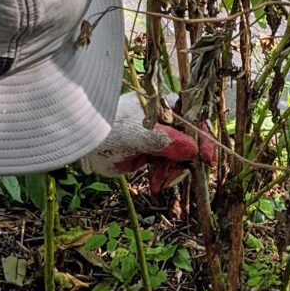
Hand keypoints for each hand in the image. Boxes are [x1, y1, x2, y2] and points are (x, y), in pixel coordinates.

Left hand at [79, 99, 212, 191]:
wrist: (82, 142)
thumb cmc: (108, 130)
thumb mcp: (138, 136)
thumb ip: (165, 142)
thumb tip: (193, 150)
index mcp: (163, 106)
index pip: (194, 119)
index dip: (203, 139)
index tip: (206, 160)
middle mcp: (163, 119)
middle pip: (189, 140)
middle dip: (186, 160)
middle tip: (178, 176)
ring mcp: (157, 135)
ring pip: (179, 155)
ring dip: (173, 172)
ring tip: (159, 182)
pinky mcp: (149, 151)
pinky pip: (166, 165)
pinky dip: (163, 176)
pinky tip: (154, 184)